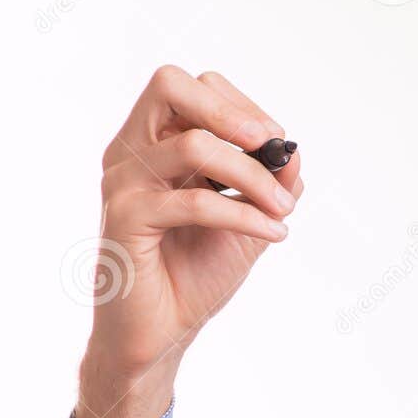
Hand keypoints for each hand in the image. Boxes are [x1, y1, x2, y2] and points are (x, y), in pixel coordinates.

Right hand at [75, 66, 303, 417]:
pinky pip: (194, 201)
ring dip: (253, 175)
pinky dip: (244, 214)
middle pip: (170, 84)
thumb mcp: (247, 221)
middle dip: (233, 112)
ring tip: (284, 208)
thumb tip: (294, 152)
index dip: (240, 105)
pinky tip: (273, 233)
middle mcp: (131, 152)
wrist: (161, 332)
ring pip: (193, 145)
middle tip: (272, 147)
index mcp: (153, 143)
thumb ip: (269, 185)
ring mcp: (124, 183)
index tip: (277, 143)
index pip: (190, 86)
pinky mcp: (126, 219)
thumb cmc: (194, 274)